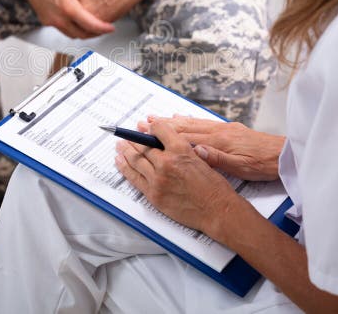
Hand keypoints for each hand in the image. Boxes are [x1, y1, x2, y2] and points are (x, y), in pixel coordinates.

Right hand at [12, 0, 115, 38]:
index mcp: (67, 7)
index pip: (89, 24)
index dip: (103, 28)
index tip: (111, 28)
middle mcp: (57, 17)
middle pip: (81, 34)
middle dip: (95, 34)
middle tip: (104, 29)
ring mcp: (49, 20)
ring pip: (70, 34)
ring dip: (83, 33)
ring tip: (94, 27)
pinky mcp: (44, 19)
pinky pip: (61, 29)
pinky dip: (72, 29)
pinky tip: (79, 21)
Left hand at [115, 119, 237, 232]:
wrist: (217, 210)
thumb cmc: (213, 186)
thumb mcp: (201, 158)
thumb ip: (182, 148)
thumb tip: (167, 141)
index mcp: (181, 149)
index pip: (159, 130)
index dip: (152, 127)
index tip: (147, 127)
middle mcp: (167, 162)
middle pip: (144, 145)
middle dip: (134, 139)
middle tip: (127, 136)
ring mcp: (158, 179)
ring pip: (136, 160)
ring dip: (126, 151)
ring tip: (120, 145)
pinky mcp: (154, 194)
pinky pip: (134, 178)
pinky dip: (125, 168)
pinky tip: (119, 161)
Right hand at [137, 115, 284, 180]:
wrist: (284, 155)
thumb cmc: (264, 164)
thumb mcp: (242, 168)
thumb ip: (218, 159)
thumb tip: (198, 151)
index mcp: (219, 142)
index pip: (185, 137)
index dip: (165, 134)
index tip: (147, 131)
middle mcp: (218, 132)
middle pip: (185, 127)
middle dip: (162, 125)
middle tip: (143, 121)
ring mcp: (223, 129)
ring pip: (192, 123)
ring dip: (172, 121)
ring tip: (156, 117)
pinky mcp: (229, 129)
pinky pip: (203, 122)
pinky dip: (189, 120)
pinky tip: (182, 118)